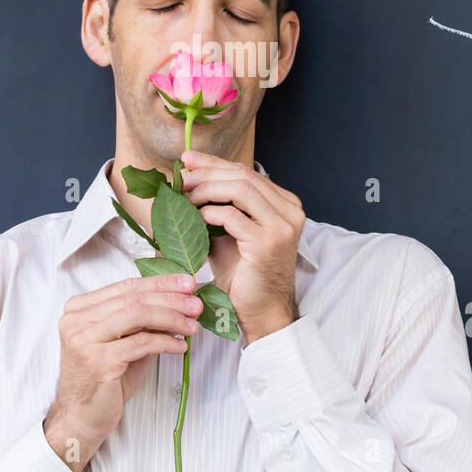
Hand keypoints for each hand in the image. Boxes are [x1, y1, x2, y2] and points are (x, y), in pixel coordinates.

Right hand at [46, 273, 203, 471]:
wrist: (81, 418)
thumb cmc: (104, 381)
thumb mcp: (123, 343)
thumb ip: (143, 322)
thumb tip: (181, 303)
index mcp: (79, 309)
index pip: (126, 286)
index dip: (160, 283)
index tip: (187, 283)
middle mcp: (77, 320)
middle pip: (133, 298)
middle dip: (171, 299)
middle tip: (196, 304)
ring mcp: (84, 340)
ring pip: (138, 315)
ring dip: (171, 318)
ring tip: (192, 326)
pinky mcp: (99, 361)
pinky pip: (141, 343)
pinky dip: (165, 342)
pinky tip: (180, 346)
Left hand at [179, 151, 303, 342]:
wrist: (261, 312)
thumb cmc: (244, 275)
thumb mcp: (230, 233)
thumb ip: (216, 206)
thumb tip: (187, 178)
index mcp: (285, 203)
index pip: (247, 171)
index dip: (215, 162)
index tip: (188, 159)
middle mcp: (290, 210)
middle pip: (243, 175)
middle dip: (207, 172)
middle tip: (181, 178)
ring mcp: (282, 225)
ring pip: (239, 188)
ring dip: (206, 189)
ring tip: (185, 198)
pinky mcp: (268, 242)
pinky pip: (232, 215)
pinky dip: (209, 212)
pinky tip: (195, 219)